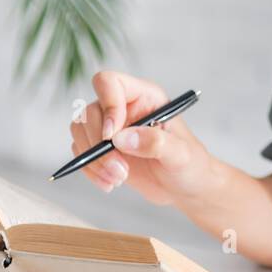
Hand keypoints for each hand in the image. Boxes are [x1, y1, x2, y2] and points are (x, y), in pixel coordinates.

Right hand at [69, 70, 217, 205]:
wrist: (186, 189)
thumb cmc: (191, 166)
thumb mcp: (181, 155)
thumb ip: (156, 143)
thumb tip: (122, 139)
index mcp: (145, 97)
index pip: (110, 83)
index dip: (106, 106)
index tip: (111, 137)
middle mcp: (123, 107)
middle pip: (90, 111)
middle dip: (99, 145)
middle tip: (121, 171)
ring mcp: (110, 128)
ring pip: (80, 131)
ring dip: (93, 159)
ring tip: (119, 179)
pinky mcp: (102, 148)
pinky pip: (81, 152)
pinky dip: (91, 170)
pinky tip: (111, 183)